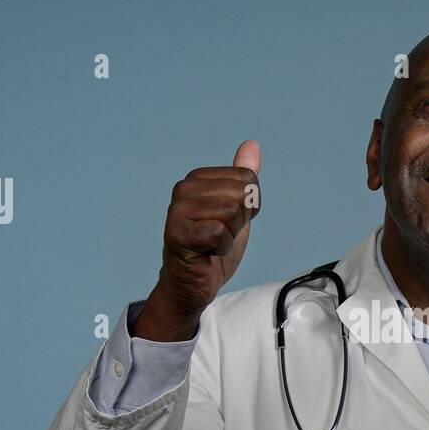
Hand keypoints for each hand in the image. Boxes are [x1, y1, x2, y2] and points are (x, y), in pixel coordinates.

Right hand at [133, 140, 261, 341]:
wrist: (194, 284)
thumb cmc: (213, 247)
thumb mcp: (237, 209)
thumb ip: (243, 178)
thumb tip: (252, 145)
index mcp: (198, 178)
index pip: (248, 179)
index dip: (249, 206)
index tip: (229, 221)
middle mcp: (184, 188)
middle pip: (242, 194)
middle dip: (240, 220)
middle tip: (221, 234)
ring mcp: (177, 210)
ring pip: (231, 212)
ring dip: (230, 236)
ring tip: (213, 243)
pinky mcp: (177, 233)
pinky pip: (219, 233)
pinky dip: (221, 248)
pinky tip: (207, 253)